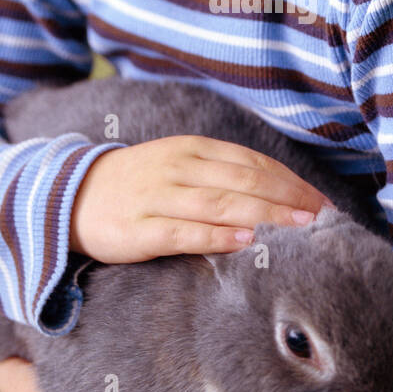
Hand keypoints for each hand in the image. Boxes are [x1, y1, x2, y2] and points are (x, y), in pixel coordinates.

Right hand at [69, 134, 334, 263]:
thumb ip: (222, 177)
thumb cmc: (138, 185)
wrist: (71, 197)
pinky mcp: (139, 228)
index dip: (290, 182)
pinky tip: (244, 242)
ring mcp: (157, 197)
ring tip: (297, 228)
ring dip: (264, 215)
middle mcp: (179, 168)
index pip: (253, 163)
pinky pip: (183, 231)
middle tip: (321, 219)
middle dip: (287, 199)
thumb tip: (278, 196)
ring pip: (220, 203)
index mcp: (193, 150)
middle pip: (244, 181)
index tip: (321, 202)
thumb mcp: (180, 168)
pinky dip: (216, 236)